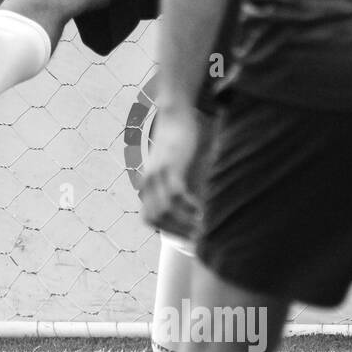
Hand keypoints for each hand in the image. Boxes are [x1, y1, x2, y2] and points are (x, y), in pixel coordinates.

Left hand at [137, 103, 202, 239]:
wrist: (174, 114)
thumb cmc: (178, 142)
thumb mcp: (174, 167)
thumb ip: (177, 186)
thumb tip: (190, 205)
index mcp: (146, 186)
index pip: (150, 220)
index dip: (168, 231)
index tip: (187, 237)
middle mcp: (147, 183)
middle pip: (156, 219)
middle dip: (178, 231)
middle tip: (199, 237)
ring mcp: (157, 175)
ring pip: (165, 211)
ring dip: (185, 223)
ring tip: (204, 227)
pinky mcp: (170, 166)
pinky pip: (176, 195)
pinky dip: (189, 207)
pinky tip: (202, 211)